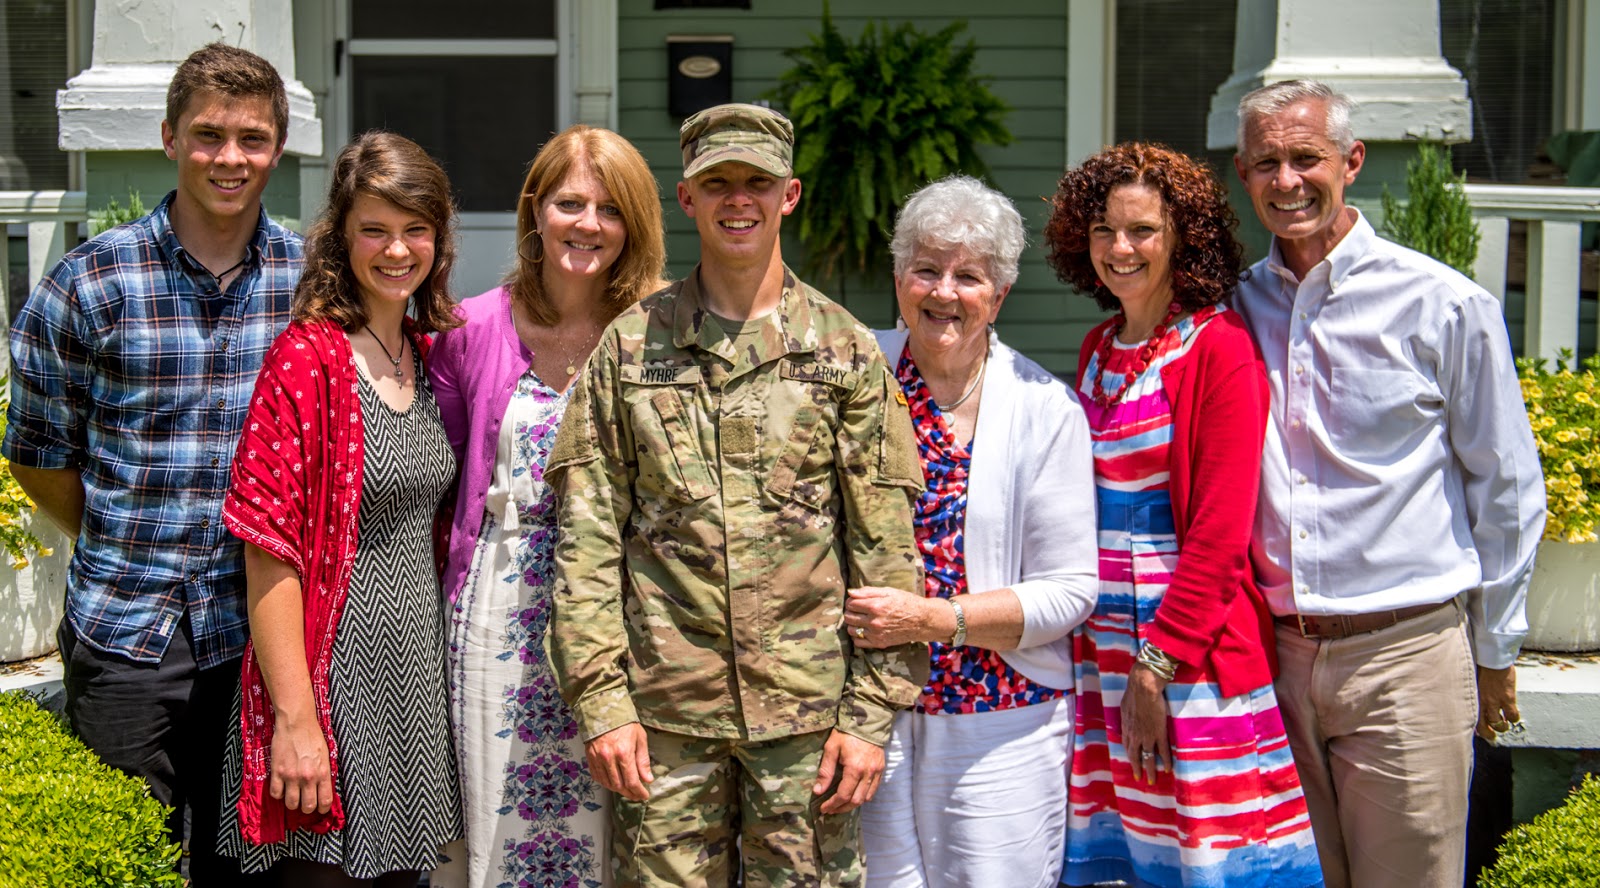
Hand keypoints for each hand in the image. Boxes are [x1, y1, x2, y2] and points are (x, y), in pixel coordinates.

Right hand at [269, 716, 333, 814]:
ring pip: (291, 804)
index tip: (320, 809)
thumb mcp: (326, 756)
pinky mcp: (277, 772)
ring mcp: (291, 776)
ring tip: (293, 796)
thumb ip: (325, 774)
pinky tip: (282, 787)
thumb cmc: (313, 737)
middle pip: (307, 807)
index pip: (325, 801)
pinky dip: (278, 794)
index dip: (323, 809)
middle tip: (305, 803)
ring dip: (292, 803)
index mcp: (323, 773)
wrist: (296, 723)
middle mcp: (308, 777)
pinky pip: (276, 794)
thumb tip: (324, 790)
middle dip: (307, 808)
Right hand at [585, 722, 652, 800]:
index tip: (644, 796)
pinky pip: (597, 777)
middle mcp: (609, 758)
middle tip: (637, 795)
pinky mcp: (590, 758)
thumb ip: (643, 761)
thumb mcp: (640, 738)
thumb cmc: (625, 723)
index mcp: (624, 753)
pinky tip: (613, 783)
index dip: (639, 792)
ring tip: (627, 790)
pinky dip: (606, 783)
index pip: (632, 781)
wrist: (604, 710)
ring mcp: (597, 759)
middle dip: (630, 793)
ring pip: (608, 784)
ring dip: (618, 790)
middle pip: (619, 786)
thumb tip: (647, 779)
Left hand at [813, 729, 884, 814]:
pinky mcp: (881, 769)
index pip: (843, 795)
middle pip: (856, 800)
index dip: (833, 805)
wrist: (867, 720)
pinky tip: (854, 795)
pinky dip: (864, 796)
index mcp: (854, 768)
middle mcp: (867, 773)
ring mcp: (876, 772)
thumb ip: (825, 771)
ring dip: (853, 804)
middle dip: (842, 808)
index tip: (823, 808)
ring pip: (866, 798)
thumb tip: (818, 791)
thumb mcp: (831, 748)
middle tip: (831, 809)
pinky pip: (873, 790)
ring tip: (841, 805)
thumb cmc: (846, 732)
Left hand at [844, 586, 934, 647]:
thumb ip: (868, 591)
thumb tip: (850, 592)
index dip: (852, 601)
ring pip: (851, 630)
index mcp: (875, 606)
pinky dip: (858, 636)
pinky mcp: (879, 643)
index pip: (851, 603)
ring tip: (861, 620)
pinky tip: (864, 630)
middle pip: (848, 616)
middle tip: (858, 610)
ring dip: (853, 624)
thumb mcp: (889, 591)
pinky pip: (858, 642)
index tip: (857, 601)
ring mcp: (876, 634)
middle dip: (851, 611)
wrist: (922, 621)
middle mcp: (874, 621)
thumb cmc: (906, 602)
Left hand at [1121, 664, 1172, 784]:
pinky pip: (1163, 751)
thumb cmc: (1133, 694)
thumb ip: (1126, 717)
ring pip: (1148, 757)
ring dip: (1151, 770)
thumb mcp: (1124, 708)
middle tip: (1140, 778)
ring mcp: (1147, 736)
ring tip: (1152, 781)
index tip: (1133, 764)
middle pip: (1135, 756)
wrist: (1143, 689)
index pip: (1127, 747)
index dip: (1130, 757)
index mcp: (1126, 729)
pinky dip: (1167, 761)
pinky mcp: (1159, 733)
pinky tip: (1169, 769)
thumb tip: (1127, 720)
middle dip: (1137, 768)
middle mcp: (1135, 736)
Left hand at [1475, 665, 1520, 741]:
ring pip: (1499, 724)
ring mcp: (1495, 701)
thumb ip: (1474, 694)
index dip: (1476, 730)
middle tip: (1493, 736)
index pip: (1471, 719)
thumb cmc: (1481, 667)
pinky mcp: (1507, 698)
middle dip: (1489, 734)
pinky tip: (1513, 716)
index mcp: (1472, 698)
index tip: (1479, 733)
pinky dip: (1514, 718)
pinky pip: (1513, 715)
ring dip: (1503, 727)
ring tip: (1505, 724)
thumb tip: (1473, 701)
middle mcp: (1482, 702)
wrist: (1492, 658)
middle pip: (1483, 727)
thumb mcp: (1473, 682)